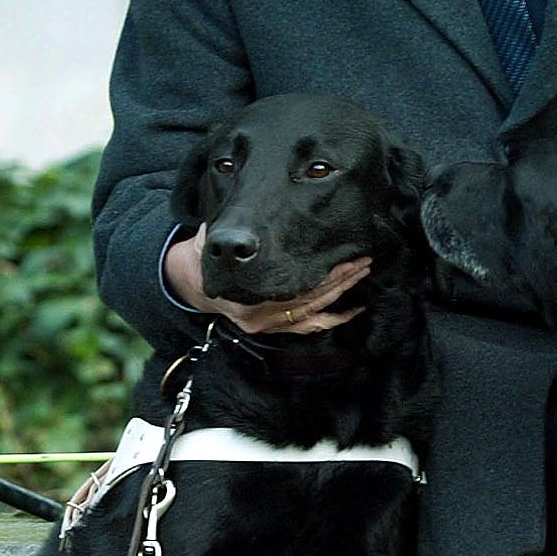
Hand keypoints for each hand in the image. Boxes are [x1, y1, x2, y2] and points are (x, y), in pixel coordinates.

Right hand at [164, 226, 371, 334]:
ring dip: (342, 294)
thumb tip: (244, 226)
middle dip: (341, 279)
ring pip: (314, 312)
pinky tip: (354, 309)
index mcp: (247, 298)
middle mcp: (260, 317)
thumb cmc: (207, 257)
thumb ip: (229, 235)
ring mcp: (269, 325)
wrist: (192, 283)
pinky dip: (334, 319)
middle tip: (364, 260)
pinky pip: (310, 326)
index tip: (345, 258)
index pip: (295, 288)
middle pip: (310, 299)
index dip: (324, 274)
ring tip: (362, 272)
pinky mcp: (275, 328)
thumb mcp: (210, 241)